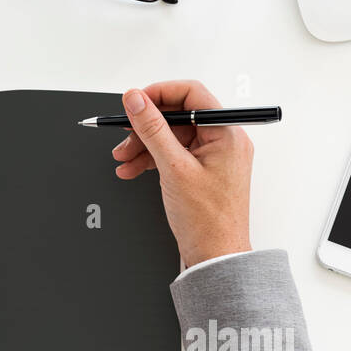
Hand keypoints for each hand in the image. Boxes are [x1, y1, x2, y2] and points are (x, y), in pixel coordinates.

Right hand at [111, 80, 253, 267]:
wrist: (215, 256)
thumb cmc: (207, 220)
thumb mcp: (173, 167)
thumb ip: (152, 129)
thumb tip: (136, 99)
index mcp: (227, 133)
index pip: (192, 94)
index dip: (159, 93)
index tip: (135, 102)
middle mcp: (224, 140)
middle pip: (178, 116)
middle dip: (146, 126)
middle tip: (124, 136)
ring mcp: (214, 156)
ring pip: (172, 136)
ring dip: (144, 144)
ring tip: (123, 158)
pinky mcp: (203, 170)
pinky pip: (173, 153)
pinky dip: (152, 159)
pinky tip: (133, 168)